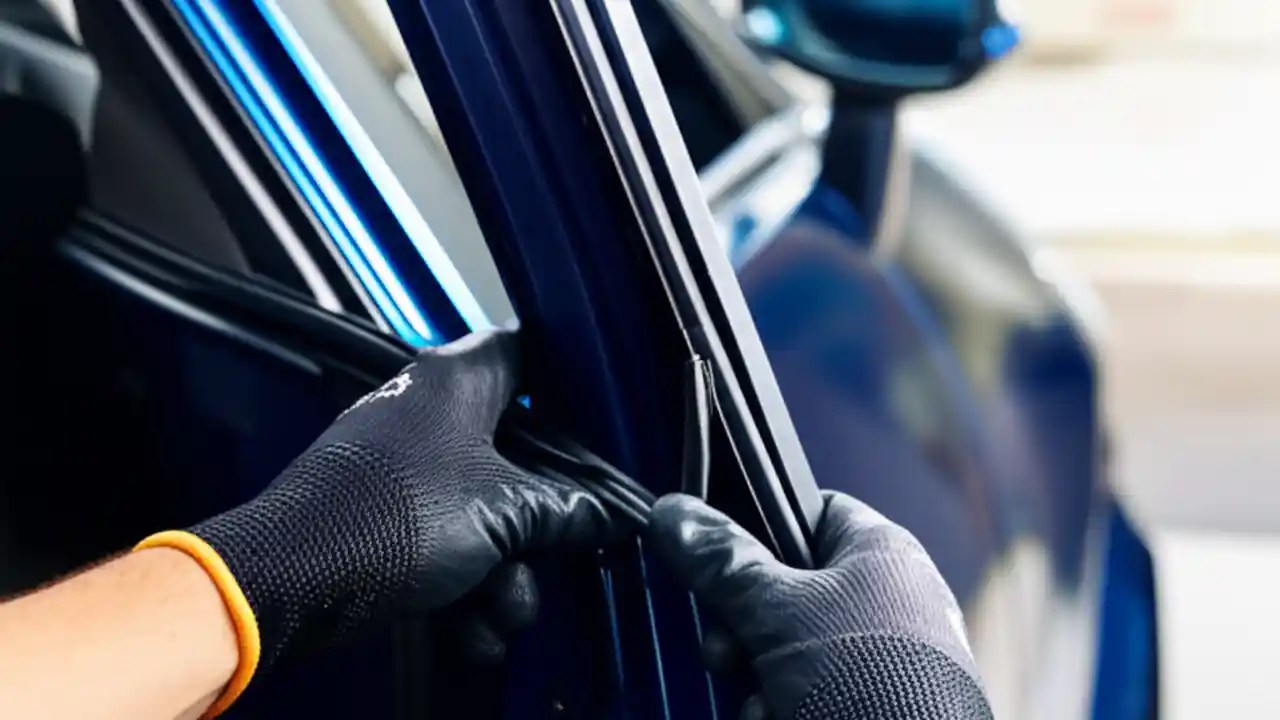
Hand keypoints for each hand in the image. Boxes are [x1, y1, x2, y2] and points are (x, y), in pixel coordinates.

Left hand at [184, 330, 613, 670]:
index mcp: (458, 381)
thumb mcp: (506, 515)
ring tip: (501, 615)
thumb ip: (566, 511)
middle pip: (515, 454)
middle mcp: (429, 411)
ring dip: (504, 575)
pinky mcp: (383, 515)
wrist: (290, 579)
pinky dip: (463, 589)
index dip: (567, 385)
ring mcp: (403, 465)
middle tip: (559, 554)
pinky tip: (471, 632)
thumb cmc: (394, 517)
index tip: (598, 426)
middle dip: (539, 523)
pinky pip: (444, 545)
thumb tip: (609, 516)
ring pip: (482, 512)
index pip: (526, 353)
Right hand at [649, 491, 991, 719]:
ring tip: (758, 704)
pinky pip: (811, 690)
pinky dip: (783, 707)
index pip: (813, 511)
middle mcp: (888, 597)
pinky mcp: (874, 700)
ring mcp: (884, 655)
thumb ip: (722, 561)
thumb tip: (671, 511)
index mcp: (881, 551)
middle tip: (721, 651)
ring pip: (790, 648)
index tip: (716, 554)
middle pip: (788, 586)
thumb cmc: (860, 675)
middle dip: (742, 624)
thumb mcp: (777, 612)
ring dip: (757, 676)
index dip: (760, 523)